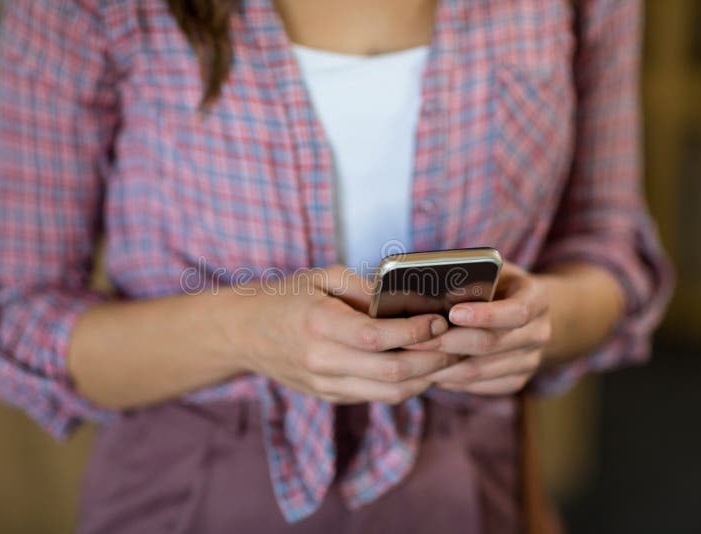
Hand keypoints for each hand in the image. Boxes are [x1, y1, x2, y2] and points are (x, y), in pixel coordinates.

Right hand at [236, 265, 454, 403]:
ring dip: (425, 379)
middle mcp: (322, 360)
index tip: (440, 320)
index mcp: (318, 324)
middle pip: (391, 373)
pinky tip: (421, 367)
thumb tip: (408, 298)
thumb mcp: (321, 276)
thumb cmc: (285, 298)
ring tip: (447, 358)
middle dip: (432, 360)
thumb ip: (364, 287)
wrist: (244, 334)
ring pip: (390, 392)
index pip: (377, 337)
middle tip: (456, 342)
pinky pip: (377, 396)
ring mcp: (326, 384)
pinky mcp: (330, 396)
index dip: (415, 332)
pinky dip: (406, 385)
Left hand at [405, 262, 551, 394]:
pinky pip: (479, 386)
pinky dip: (451, 380)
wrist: (529, 312)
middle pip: (492, 344)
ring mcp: (530, 361)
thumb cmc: (499, 284)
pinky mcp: (517, 381)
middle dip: (449, 342)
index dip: (485, 315)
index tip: (453, 313)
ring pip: (480, 371)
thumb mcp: (492, 270)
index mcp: (537, 298)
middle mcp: (539, 333)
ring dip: (443, 367)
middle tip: (415, 339)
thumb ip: (472, 276)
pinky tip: (429, 371)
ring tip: (413, 359)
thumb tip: (433, 285)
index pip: (516, 312)